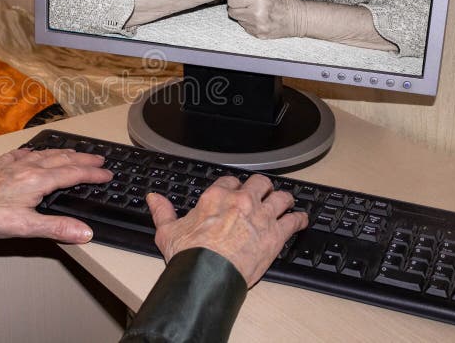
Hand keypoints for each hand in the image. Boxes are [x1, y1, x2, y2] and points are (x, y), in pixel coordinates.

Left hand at [0, 148, 111, 242]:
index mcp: (38, 180)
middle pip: (62, 159)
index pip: (73, 173)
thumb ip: (57, 228)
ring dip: (63, 152)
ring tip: (75, 152)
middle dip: (83, 158)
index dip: (93, 173)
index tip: (108, 173)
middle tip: (100, 158)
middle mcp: (28, 167)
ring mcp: (12, 165)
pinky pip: (22, 153)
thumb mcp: (26, 227)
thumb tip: (85, 231)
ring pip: (44, 154)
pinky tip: (34, 152)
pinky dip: (35, 151)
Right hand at [147, 174, 307, 286]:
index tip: (235, 190)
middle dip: (262, 187)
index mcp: (216, 197)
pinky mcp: (275, 234)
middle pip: (259, 183)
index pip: (230, 181)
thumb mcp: (168, 230)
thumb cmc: (189, 254)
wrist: (207, 274)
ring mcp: (260, 216)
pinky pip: (293, 221)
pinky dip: (299, 219)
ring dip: (284, 199)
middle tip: (263, 192)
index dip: (234, 185)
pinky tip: (301, 220)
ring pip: (280, 197)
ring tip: (286, 201)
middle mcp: (241, 201)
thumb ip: (162, 211)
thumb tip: (153, 199)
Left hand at [227, 0, 306, 38]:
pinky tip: (257, 18)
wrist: (299, 19)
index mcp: (260, 0)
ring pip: (237, 19)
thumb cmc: (286, 3)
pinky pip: (245, 27)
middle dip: (236, 6)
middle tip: (244, 4)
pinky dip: (248, 22)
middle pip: (231, 11)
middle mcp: (257, 14)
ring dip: (241, 15)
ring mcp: (257, 26)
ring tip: (252, 10)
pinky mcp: (258, 34)